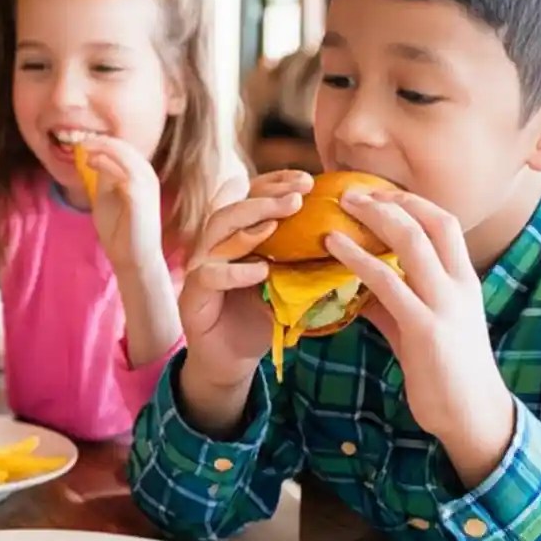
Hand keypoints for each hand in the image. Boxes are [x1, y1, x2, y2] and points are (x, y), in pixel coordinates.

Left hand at [80, 136, 163, 272]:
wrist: (132, 259)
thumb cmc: (120, 231)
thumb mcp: (107, 197)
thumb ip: (104, 178)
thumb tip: (94, 158)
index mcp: (141, 176)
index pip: (123, 150)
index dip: (102, 143)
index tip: (81, 144)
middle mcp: (147, 175)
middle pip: (124, 147)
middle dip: (100, 141)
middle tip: (79, 142)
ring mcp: (146, 183)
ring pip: (125, 153)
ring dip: (102, 146)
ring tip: (83, 148)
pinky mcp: (140, 192)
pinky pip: (124, 168)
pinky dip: (106, 161)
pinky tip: (91, 162)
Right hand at [178, 170, 312, 395]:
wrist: (232, 360)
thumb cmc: (260, 316)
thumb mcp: (287, 283)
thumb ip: (302, 259)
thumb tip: (347, 239)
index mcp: (235, 235)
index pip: (250, 195)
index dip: (274, 183)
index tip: (307, 179)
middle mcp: (214, 245)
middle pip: (233, 207)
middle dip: (265, 198)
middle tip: (298, 196)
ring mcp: (200, 269)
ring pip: (217, 233)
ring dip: (249, 224)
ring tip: (278, 223)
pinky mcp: (193, 297)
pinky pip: (210, 275)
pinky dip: (236, 271)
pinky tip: (261, 270)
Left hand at [325, 188, 514, 472]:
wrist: (472, 416)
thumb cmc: (446, 373)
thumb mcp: (421, 329)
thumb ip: (394, 304)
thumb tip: (358, 288)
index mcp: (464, 282)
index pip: (445, 223)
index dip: (412, 203)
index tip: (379, 195)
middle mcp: (460, 286)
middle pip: (432, 222)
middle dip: (391, 201)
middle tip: (352, 192)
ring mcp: (444, 306)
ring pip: (412, 243)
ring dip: (374, 218)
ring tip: (341, 206)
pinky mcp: (424, 329)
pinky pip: (387, 283)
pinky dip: (357, 259)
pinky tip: (333, 247)